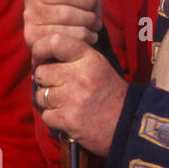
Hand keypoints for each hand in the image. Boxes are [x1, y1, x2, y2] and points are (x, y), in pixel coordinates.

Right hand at [22, 0, 102, 51]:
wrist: (79, 36)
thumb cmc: (82, 3)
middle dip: (88, 3)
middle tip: (93, 9)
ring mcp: (28, 14)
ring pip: (67, 15)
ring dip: (88, 22)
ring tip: (91, 24)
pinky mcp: (30, 37)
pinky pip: (63, 35)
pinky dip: (81, 37)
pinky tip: (84, 37)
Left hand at [32, 30, 127, 157]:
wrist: (129, 125)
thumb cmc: (110, 94)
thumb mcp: (98, 66)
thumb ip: (73, 58)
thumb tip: (40, 59)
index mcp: (89, 58)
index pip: (54, 41)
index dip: (40, 49)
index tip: (39, 58)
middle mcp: (80, 76)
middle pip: (42, 72)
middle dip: (46, 81)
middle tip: (60, 88)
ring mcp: (73, 98)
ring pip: (40, 95)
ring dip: (49, 101)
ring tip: (66, 103)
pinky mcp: (68, 120)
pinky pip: (45, 115)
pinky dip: (54, 118)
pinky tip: (68, 117)